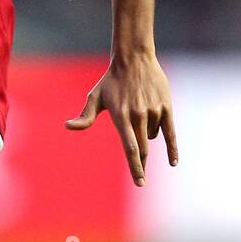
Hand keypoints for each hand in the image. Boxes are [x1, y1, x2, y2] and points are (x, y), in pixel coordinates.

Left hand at [65, 52, 177, 185]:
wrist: (134, 59)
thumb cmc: (111, 81)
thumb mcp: (95, 97)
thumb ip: (85, 116)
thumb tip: (67, 126)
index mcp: (121, 117)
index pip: (130, 148)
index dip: (135, 167)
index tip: (140, 182)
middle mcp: (138, 115)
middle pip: (143, 149)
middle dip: (142, 165)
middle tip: (141, 180)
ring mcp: (153, 111)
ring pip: (152, 136)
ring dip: (145, 136)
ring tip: (138, 114)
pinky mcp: (166, 107)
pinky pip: (170, 132)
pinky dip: (172, 148)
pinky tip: (173, 162)